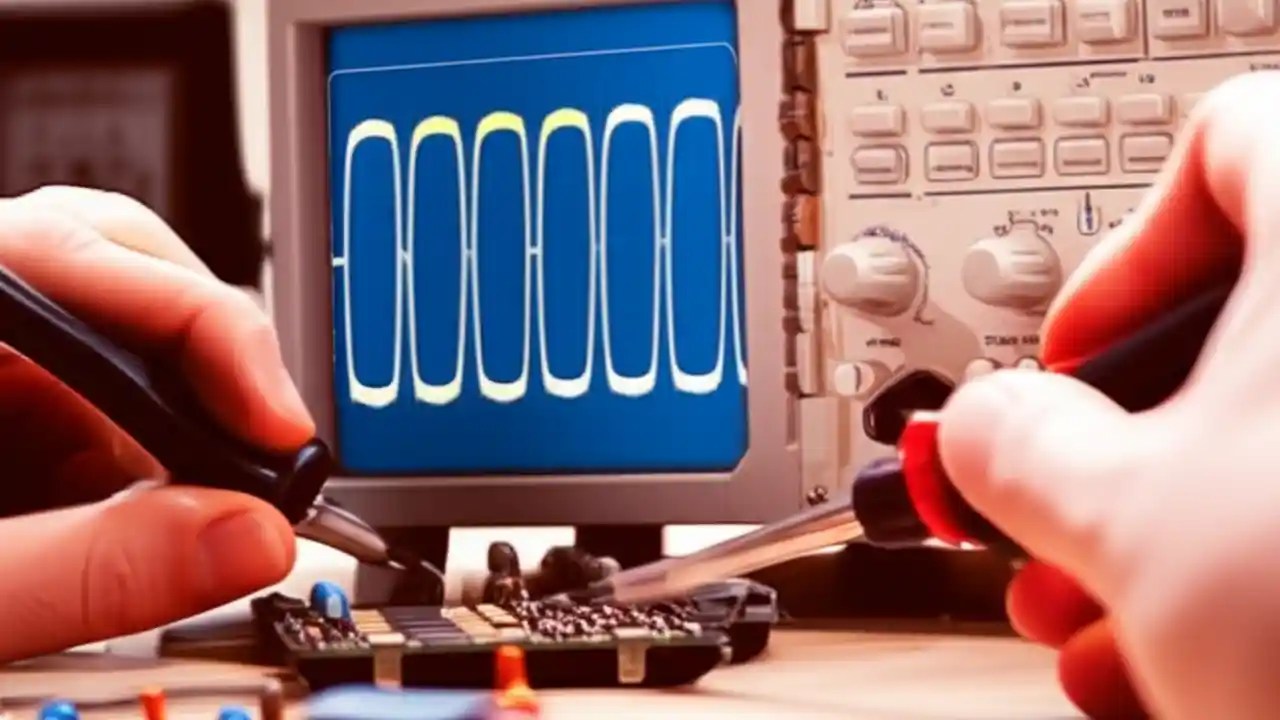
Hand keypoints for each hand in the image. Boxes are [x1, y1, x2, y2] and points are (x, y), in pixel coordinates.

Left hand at [0, 187, 312, 661]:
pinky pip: (98, 403)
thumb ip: (90, 569)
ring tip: (177, 518)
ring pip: (126, 343)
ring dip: (177, 435)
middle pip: (123, 273)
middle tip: (255, 470)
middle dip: (205, 379)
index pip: (84, 255)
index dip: (210, 336)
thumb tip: (245, 536)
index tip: (273, 435)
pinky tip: (126, 522)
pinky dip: (137, 467)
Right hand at [938, 71, 1279, 719]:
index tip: (1070, 368)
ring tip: (1103, 627)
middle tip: (1065, 521)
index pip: (1228, 147)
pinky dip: (1267, 584)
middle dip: (1127, 451)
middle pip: (1251, 332)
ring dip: (1178, 539)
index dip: (1121, 260)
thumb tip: (984, 432)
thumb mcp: (1127, 518)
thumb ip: (1014, 445)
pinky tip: (1191, 671)